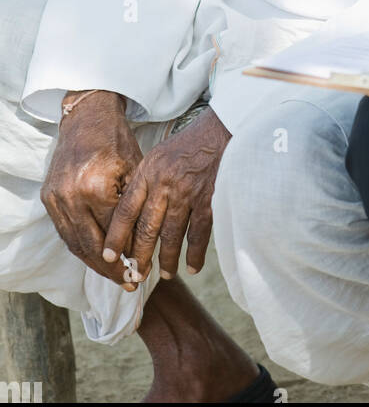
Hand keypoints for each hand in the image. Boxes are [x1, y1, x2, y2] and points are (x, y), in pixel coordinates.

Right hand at [41, 91, 143, 289]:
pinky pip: (65, 232)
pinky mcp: (48, 198)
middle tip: (129, 284)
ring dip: (94, 265)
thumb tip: (141, 247)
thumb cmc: (117, 141)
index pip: (114, 234)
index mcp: (96, 187)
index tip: (142, 272)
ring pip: (75, 243)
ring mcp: (56, 198)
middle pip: (92, 245)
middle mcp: (71, 195)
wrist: (86, 118)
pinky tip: (96, 259)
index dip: (129, 255)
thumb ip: (136, 208)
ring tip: (114, 278)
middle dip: (111, 270)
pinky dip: (81, 248)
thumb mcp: (136, 170)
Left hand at [102, 107, 230, 281]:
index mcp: (148, 172)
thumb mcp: (158, 156)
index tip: (109, 257)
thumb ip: (144, 183)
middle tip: (135, 277)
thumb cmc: (188, 145)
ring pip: (172, 235)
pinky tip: (192, 267)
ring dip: (168, 259)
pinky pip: (199, 233)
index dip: (116, 237)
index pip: (125, 210)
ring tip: (164, 274)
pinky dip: (196, 253)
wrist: (223, 129)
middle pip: (147, 228)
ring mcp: (188, 192)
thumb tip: (130, 215)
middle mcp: (164, 184)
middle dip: (139, 257)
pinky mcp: (210, 199)